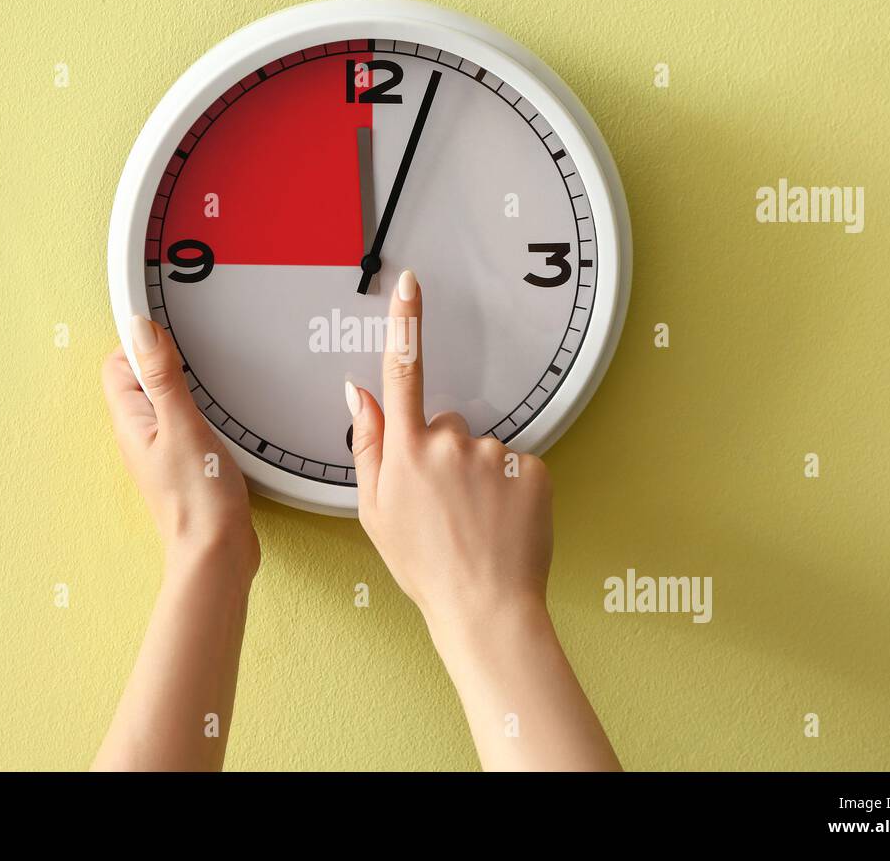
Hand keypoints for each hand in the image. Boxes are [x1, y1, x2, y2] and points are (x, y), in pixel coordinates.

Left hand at [102, 315, 257, 582]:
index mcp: (130, 421)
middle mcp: (139, 434)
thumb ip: (162, 376)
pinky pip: (182, 421)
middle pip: (138, 378)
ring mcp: (160, 449)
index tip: (170, 327)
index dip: (139, 341)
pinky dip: (196, 408)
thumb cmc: (199, 497)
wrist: (217, 552)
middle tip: (192, 349)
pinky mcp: (184, 463)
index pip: (117, 363)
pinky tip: (217, 412)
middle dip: (161, 357)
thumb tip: (140, 328)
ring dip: (181, 383)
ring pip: (162, 400)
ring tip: (206, 375)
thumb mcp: (183, 425)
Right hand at [345, 269, 619, 770]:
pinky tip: (502, 521)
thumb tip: (356, 392)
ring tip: (475, 522)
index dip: (406, 322)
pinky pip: (517, 463)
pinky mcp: (533, 467)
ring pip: (482, 448)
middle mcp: (451, 443)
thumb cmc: (425, 566)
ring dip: (478, 475)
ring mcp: (495, 454)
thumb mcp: (374, 511)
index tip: (410, 283)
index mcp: (407, 452)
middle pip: (446, 424)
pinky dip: (510, 487)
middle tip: (444, 507)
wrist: (485, 607)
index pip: (403, 370)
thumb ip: (367, 444)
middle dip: (444, 454)